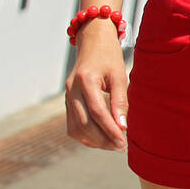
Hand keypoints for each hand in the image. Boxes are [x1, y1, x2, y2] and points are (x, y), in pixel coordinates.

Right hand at [64, 22, 128, 151]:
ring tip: (113, 144)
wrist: (92, 42)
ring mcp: (67, 96)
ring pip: (75, 128)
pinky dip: (85, 135)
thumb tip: (123, 126)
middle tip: (121, 147)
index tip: (123, 142)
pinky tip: (101, 138)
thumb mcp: (119, 74)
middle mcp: (72, 90)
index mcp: (85, 80)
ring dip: (94, 140)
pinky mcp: (67, 101)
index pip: (97, 112)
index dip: (110, 130)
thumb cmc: (109, 56)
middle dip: (102, 139)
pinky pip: (72, 125)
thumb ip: (120, 100)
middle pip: (84, 123)